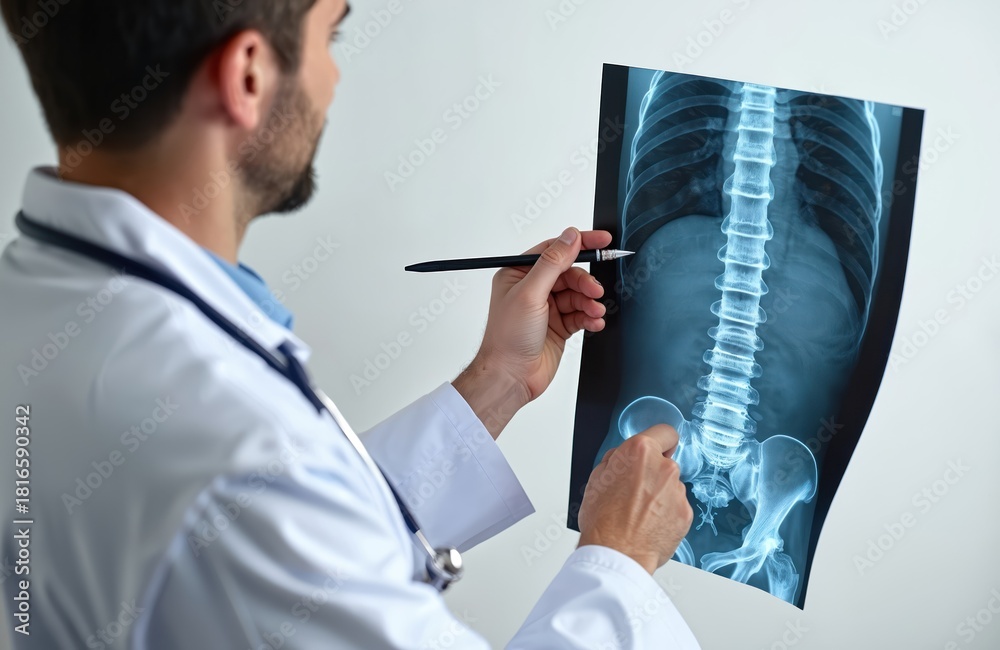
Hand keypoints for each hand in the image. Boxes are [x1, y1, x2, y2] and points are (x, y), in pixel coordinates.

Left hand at [453, 228, 610, 437]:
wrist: (511, 376)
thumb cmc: (508, 338)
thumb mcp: (530, 293)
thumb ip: (552, 263)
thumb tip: (570, 237)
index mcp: (518, 274)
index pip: (553, 250)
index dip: (579, 243)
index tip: (602, 241)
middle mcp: (532, 289)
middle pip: (570, 273)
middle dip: (585, 282)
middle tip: (595, 290)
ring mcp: (546, 308)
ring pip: (578, 294)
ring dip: (589, 301)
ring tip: (595, 311)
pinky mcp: (559, 326)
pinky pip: (581, 314)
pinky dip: (590, 316)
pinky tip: (594, 321)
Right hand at [577, 424, 693, 573]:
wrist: (616, 554)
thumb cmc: (602, 519)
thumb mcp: (597, 477)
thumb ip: (619, 460)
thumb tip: (626, 457)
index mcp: (640, 451)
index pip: (665, 432)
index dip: (660, 441)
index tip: (659, 448)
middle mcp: (664, 467)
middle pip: (666, 463)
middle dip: (654, 474)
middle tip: (635, 492)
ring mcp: (678, 491)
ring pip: (672, 487)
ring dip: (660, 496)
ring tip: (639, 514)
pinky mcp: (686, 513)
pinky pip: (677, 508)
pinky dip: (667, 514)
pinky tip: (650, 525)